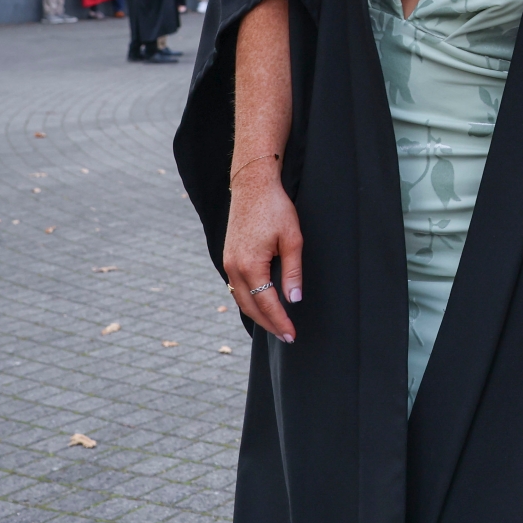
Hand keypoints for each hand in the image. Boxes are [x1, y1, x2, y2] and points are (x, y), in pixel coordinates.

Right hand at [223, 170, 302, 341]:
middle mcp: (233, 268)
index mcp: (250, 265)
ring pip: (241, 299)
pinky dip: (249, 300)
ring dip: (257, 314)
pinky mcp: (228, 257)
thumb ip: (293, 271)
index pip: (266, 303)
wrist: (252, 186)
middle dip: (268, 324)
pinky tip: (261, 304)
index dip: (280, 321)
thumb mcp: (292, 239)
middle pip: (250, 307)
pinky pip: (237, 287)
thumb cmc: (276, 209)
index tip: (292, 335)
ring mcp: (227, 263)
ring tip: (275, 325)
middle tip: (286, 336)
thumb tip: (294, 300)